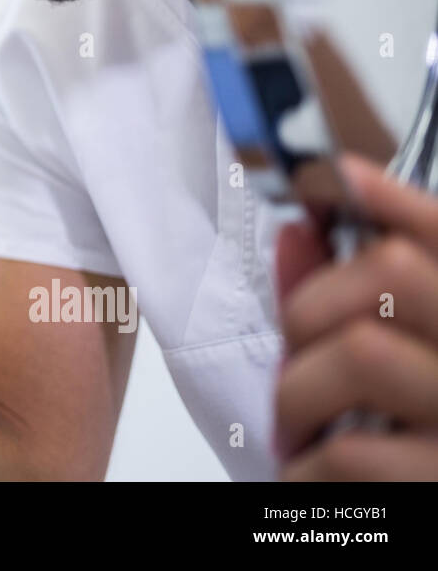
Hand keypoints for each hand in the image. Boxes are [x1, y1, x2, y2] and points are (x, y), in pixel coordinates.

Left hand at [273, 153, 437, 478]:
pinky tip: (311, 479)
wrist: (408, 528)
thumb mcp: (379, 369)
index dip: (393, 197)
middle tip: (295, 359)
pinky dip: (301, 468)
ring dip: (295, 394)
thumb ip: (341, 298)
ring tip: (297, 431)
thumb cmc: (394, 447)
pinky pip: (347, 449)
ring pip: (361, 351)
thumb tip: (298, 230)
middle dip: (310, 307)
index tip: (337, 175)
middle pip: (395, 270)